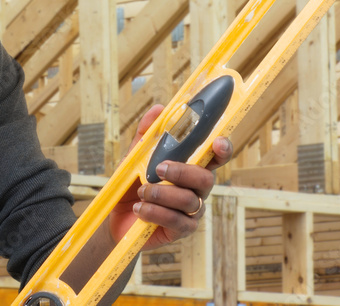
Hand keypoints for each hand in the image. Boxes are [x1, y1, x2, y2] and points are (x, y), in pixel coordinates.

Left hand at [107, 104, 233, 250]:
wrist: (117, 217)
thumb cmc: (132, 184)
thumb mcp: (135, 156)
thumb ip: (147, 134)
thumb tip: (158, 109)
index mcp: (191, 166)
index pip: (215, 157)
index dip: (223, 149)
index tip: (218, 142)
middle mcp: (197, 188)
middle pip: (206, 178)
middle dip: (183, 171)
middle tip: (159, 169)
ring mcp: (193, 210)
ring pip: (190, 200)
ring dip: (163, 193)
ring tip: (142, 191)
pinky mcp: (183, 230)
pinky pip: (178, 222)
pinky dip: (156, 212)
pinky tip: (140, 209)